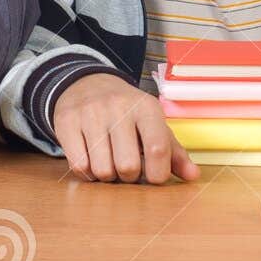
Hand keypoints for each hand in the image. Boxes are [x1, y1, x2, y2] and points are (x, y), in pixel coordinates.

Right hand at [52, 73, 198, 183]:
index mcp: (146, 108)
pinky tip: (92, 160)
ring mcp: (90, 113)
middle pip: (128, 166)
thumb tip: (193, 176)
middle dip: (129, 177)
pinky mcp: (66, 121)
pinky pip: (79, 166)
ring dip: (107, 176)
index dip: (157, 174)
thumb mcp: (153, 124)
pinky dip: (87, 173)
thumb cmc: (128, 112)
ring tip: (109, 162)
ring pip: (102, 170)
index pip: (158, 150)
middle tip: (128, 168)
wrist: (86, 84)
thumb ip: (174, 152)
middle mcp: (118, 107)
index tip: (153, 176)